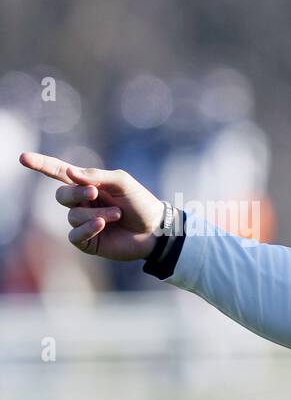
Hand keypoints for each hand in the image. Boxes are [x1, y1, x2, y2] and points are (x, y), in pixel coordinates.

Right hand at [19, 152, 166, 261]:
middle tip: (95, 193)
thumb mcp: (123, 183)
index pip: (59, 173)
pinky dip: (88, 228)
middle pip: (62, 196)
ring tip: (118, 214)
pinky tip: (103, 224)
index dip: (41, 165)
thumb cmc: (142, 204)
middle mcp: (83, 203)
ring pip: (73, 216)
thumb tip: (70, 173)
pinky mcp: (88, 241)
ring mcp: (84, 223)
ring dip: (96, 213)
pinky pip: (75, 235)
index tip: (23, 158)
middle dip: (76, 194)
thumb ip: (97, 176)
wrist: (157, 231)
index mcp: (88, 185)